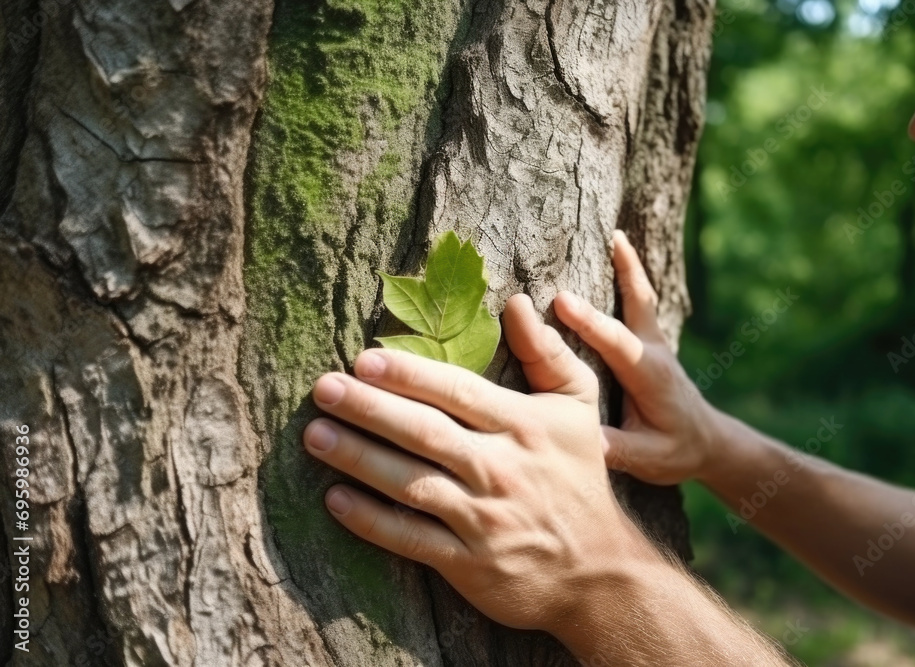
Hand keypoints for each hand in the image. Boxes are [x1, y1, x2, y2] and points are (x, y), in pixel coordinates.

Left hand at [303, 294, 657, 632]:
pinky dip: (372, 521)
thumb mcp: (578, 409)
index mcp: (524, 426)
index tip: (365, 358)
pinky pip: (412, 539)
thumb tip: (518, 303)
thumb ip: (548, 354)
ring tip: (316, 435)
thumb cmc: (580, 478)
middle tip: (323, 388)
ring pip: (412, 484)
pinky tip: (335, 499)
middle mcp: (501, 469)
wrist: (598, 571)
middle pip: (426, 433)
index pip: (459, 392)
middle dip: (371, 409)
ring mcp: (484, 520)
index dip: (411, 374)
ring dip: (360, 459)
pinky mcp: (469, 564)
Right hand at [551, 230, 723, 485]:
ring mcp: (655, 342)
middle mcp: (654, 351)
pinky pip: (639, 301)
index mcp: (651, 375)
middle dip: (622, 274)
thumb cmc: (677, 450)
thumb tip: (581, 438)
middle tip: (607, 241)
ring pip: (642, 296)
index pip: (618, 343)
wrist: (708, 442)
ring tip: (615, 234)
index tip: (562, 301)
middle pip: (639, 304)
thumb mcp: (650, 459)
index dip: (591, 322)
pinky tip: (617, 252)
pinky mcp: (650, 341)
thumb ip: (618, 448)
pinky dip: (629, 274)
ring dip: (629, 265)